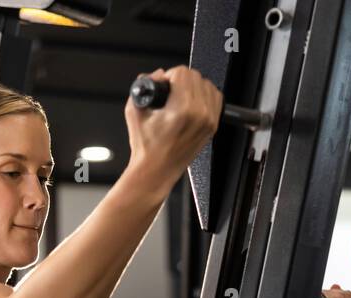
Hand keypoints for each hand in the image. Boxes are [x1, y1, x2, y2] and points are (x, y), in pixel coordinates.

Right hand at [124, 66, 221, 194]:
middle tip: (170, 92)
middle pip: (196, 76)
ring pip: (207, 85)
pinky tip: (192, 104)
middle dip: (181, 80)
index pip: (183, 73)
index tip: (163, 86)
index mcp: (182, 109)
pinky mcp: (212, 127)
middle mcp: (200, 114)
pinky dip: (205, 96)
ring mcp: (209, 121)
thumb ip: (145, 85)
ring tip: (181, 98)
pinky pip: (216, 100)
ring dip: (194, 86)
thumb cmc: (146, 148)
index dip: (169, 76)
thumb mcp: (135, 112)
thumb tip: (158, 74)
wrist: (156, 172)